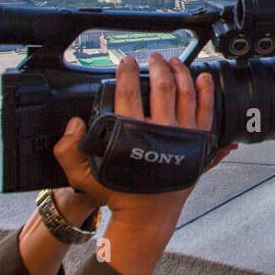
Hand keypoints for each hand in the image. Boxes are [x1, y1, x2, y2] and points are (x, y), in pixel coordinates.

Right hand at [52, 54, 235, 230]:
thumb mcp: (82, 175)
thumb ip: (68, 148)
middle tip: (152, 57)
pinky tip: (203, 78)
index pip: (129, 92)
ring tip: (174, 62)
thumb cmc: (117, 193)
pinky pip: (206, 112)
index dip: (127, 72)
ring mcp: (183, 137)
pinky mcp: (198, 144)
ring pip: (186, 94)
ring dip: (181, 72)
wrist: (146, 217)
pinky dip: (206, 93)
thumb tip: (75, 123)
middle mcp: (160, 132)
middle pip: (162, 86)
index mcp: (131, 135)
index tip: (127, 61)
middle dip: (157, 65)